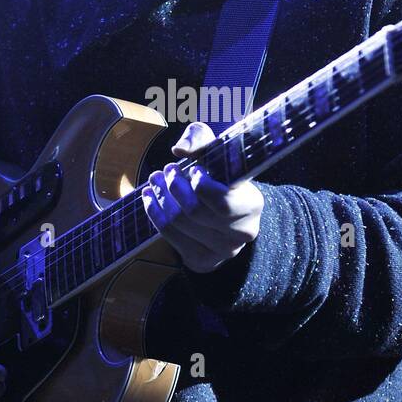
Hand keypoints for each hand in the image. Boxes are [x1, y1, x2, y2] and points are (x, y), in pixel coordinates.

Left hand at [141, 121, 263, 273]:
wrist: (231, 215)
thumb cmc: (223, 178)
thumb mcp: (219, 152)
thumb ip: (202, 140)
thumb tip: (180, 149)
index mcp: (252, 205)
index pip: (221, 201)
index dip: (199, 184)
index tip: (192, 168)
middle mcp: (241, 233)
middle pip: (194, 212)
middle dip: (173, 187)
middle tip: (166, 170)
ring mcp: (222, 251)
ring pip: (179, 223)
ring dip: (160, 197)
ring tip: (155, 181)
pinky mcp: (202, 260)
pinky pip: (169, 236)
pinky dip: (154, 214)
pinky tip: (149, 198)